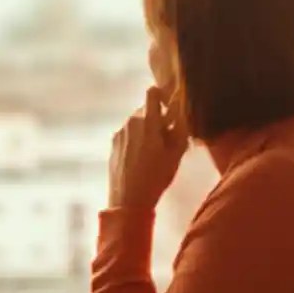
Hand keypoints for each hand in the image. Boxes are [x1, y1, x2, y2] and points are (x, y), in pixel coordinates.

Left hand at [108, 86, 187, 208]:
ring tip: (154, 152)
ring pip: (136, 122)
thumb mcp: (176, 153)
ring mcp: (119, 133)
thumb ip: (180, 127)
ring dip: (146, 130)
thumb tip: (181, 109)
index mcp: (147, 121)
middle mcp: (130, 122)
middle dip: (157, 118)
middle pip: (146, 109)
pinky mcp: (113, 144)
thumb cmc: (156, 176)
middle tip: (167, 138)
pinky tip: (140, 159)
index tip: (170, 106)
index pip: (152, 92)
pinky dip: (136, 140)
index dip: (162, 94)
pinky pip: (128, 134)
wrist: (128, 200)